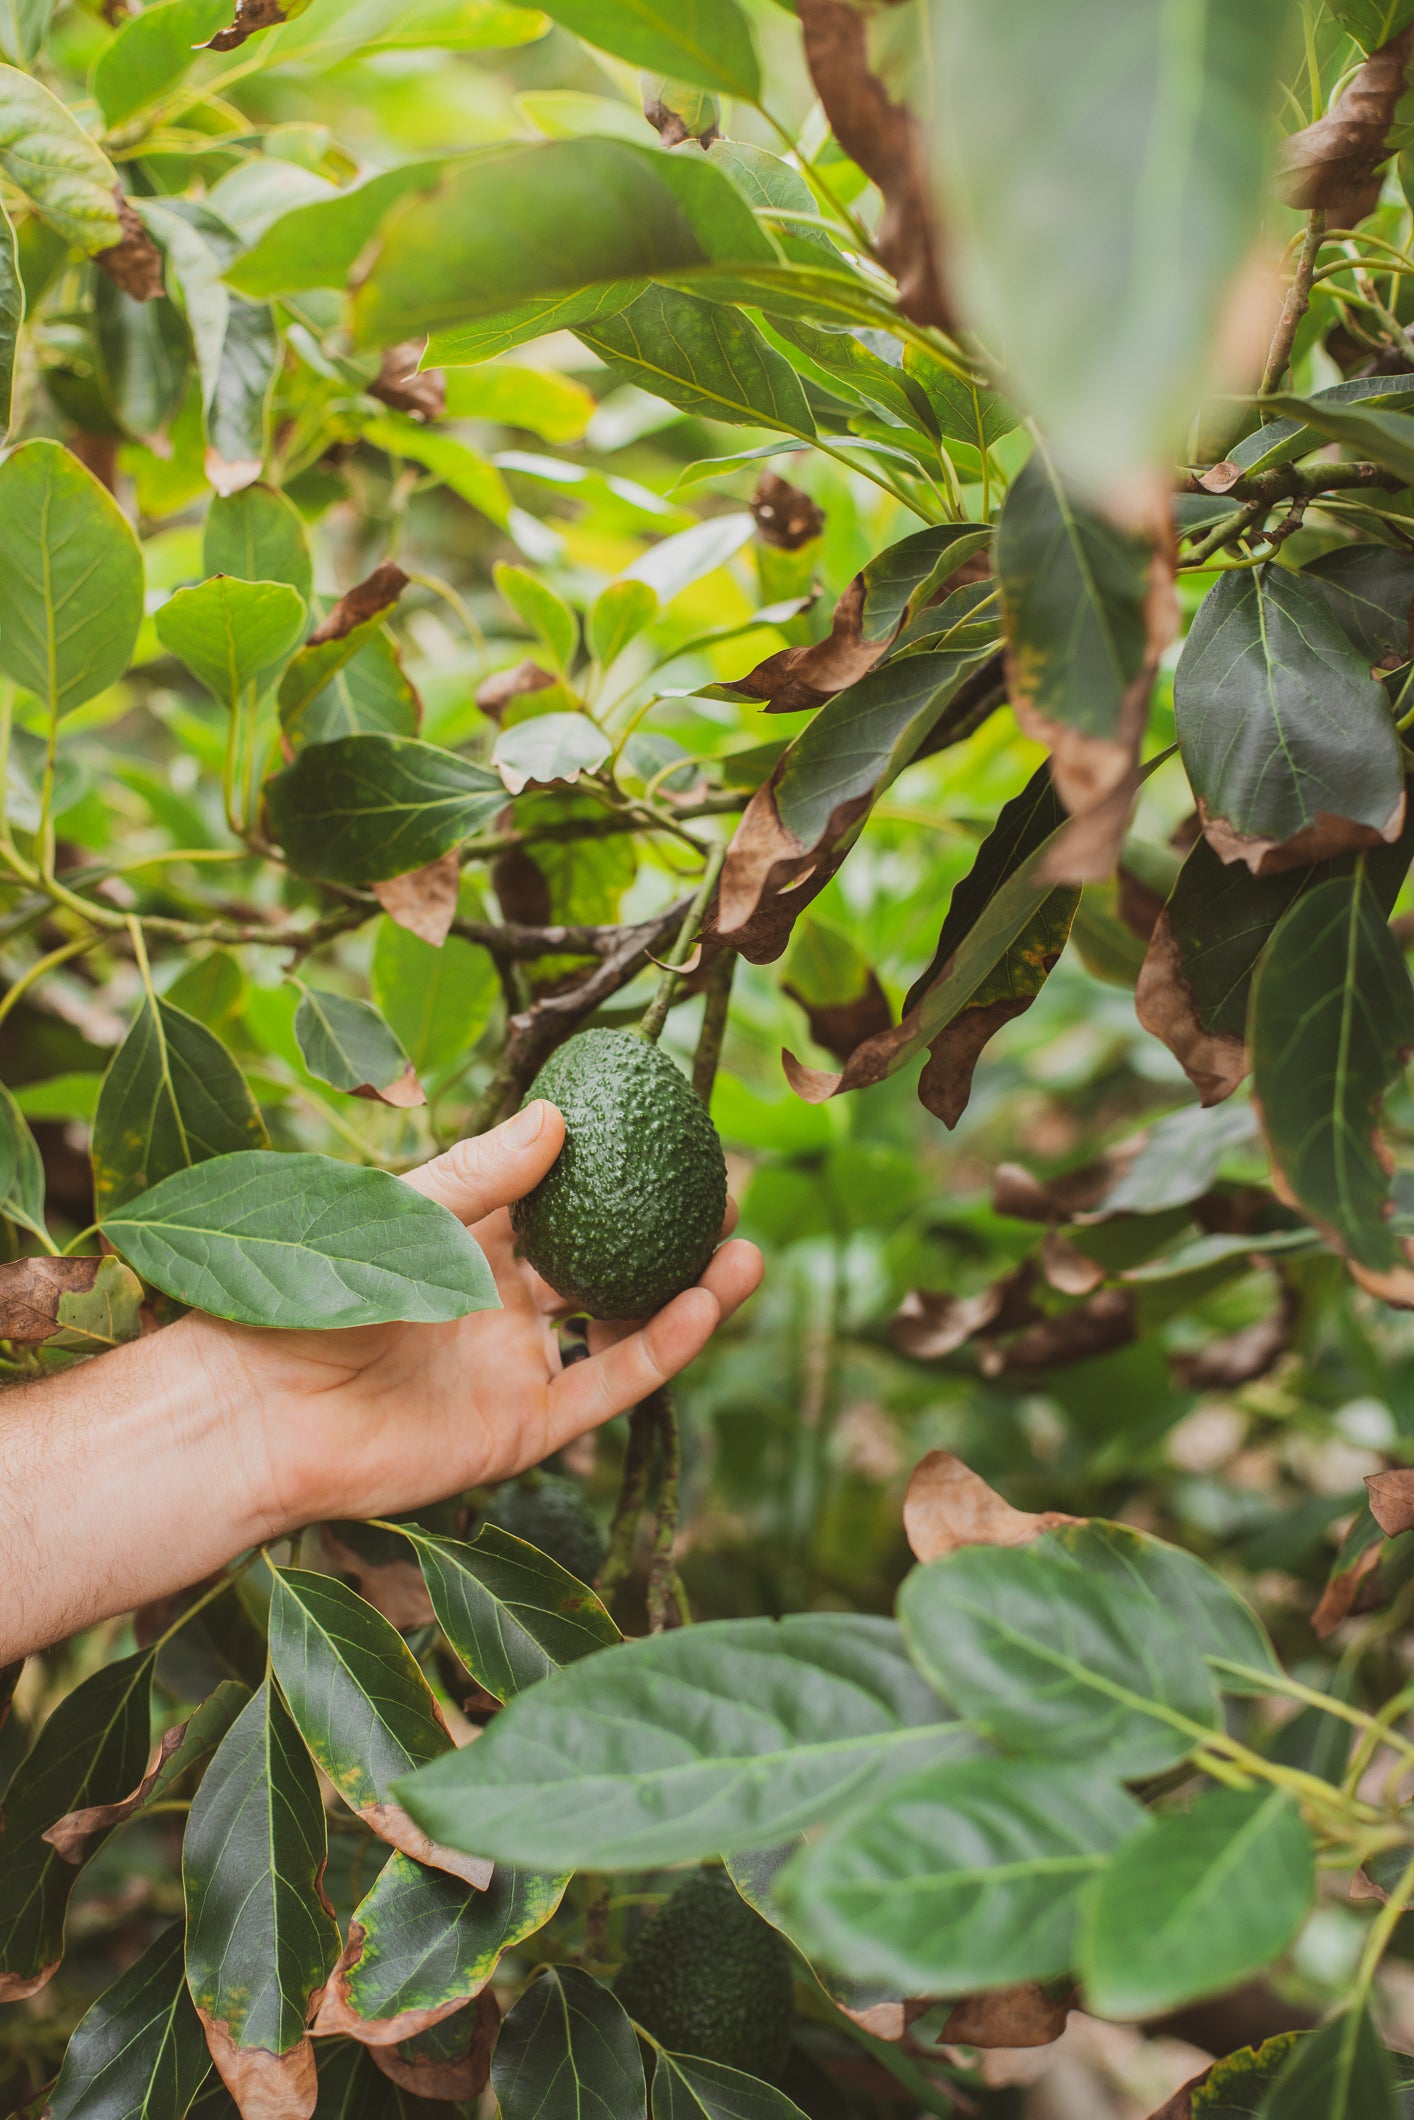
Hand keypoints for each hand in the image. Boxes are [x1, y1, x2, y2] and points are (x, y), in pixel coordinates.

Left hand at [185, 1099, 763, 1538]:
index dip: (622, 1171)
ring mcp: (515, 1366)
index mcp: (468, 1245)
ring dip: (688, 1291)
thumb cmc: (311, 1293)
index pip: (562, 1201)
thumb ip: (484, 1175)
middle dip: (673, 1231)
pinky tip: (705, 1303)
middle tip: (731, 1193)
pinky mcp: (523, 1428)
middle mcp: (501, 1305)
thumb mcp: (405, 1213)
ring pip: (624, 1327)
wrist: (262, 1407)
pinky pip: (607, 1385)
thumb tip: (560, 1115)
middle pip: (609, 1263)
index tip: (679, 1134)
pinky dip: (660, 1347)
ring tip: (745, 1249)